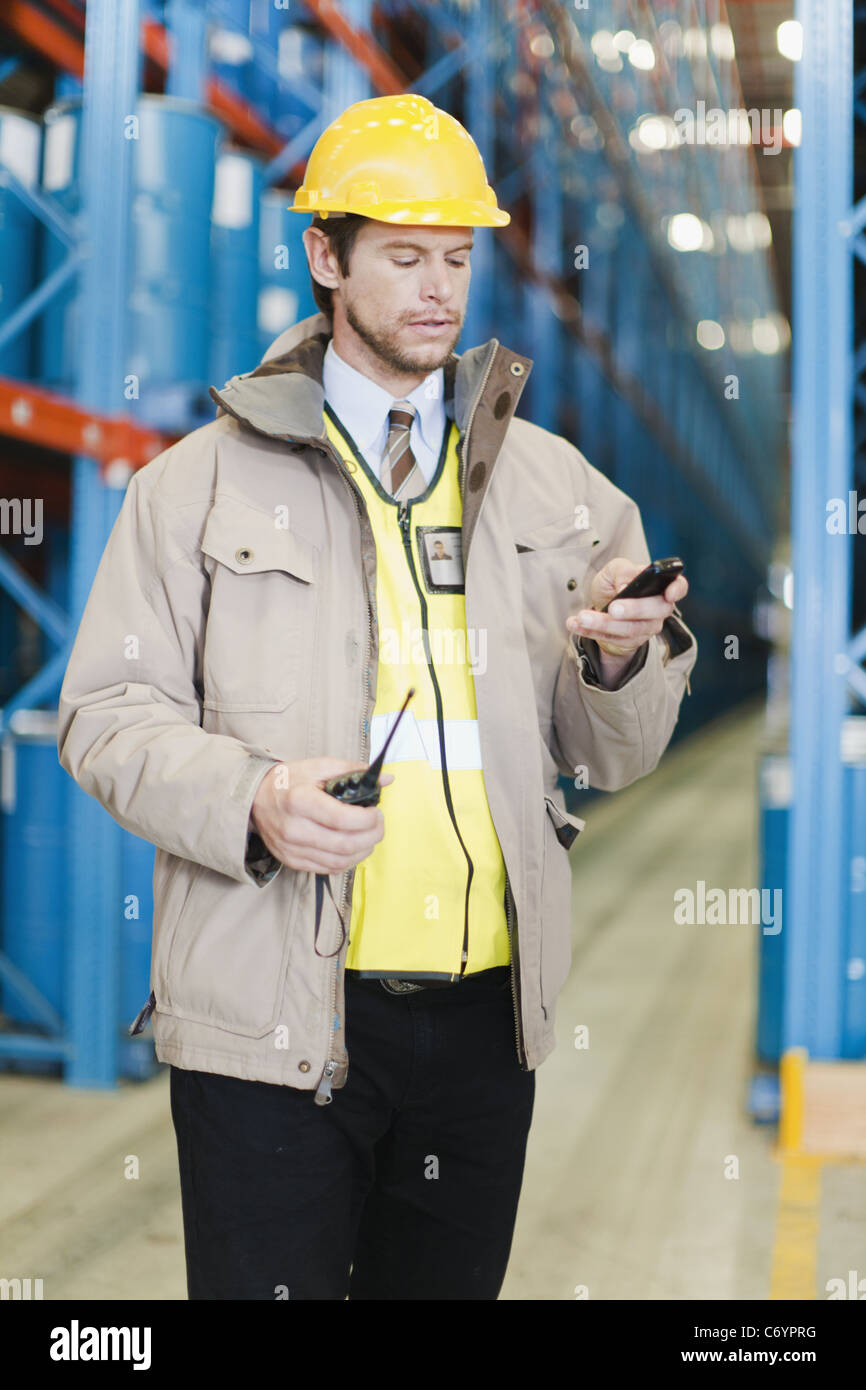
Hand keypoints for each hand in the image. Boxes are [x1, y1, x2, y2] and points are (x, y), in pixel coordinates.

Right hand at [251, 757, 394, 873]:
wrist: (254, 798)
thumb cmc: (288, 781)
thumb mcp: (318, 766)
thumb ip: (353, 771)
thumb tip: (386, 779)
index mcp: (300, 801)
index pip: (342, 819)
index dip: (367, 820)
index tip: (376, 812)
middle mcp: (294, 829)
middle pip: (344, 845)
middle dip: (371, 837)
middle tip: (378, 825)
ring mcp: (291, 849)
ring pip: (339, 862)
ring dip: (362, 852)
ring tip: (369, 837)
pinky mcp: (292, 861)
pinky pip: (327, 869)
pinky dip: (346, 861)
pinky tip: (352, 848)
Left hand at [566, 558, 688, 659]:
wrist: (601, 606)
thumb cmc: (614, 584)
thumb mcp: (614, 570)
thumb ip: (621, 570)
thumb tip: (625, 585)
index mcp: (658, 586)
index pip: (678, 587)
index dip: (677, 590)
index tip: (669, 593)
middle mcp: (658, 609)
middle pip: (655, 612)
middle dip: (633, 609)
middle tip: (613, 607)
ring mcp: (646, 628)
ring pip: (631, 630)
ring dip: (604, 624)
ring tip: (583, 616)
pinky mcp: (630, 643)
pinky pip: (611, 640)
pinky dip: (590, 632)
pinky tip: (574, 624)